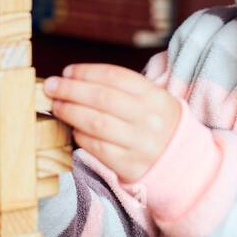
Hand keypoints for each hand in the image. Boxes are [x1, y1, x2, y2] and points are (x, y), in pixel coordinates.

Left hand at [42, 64, 181, 185]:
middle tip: (52, 86)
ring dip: (71, 112)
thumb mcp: (153, 100)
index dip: (86, 72)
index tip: (67, 71)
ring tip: (57, 106)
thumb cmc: (158, 125)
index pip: (114, 77)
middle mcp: (149, 118)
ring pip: (96, 123)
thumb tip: (76, 79)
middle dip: (71, 90)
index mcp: (154, 96)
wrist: (184, 163)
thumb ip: (121, 89)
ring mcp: (139, 143)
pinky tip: (74, 129)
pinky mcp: (129, 165)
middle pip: (102, 98)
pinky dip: (81, 136)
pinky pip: (97, 147)